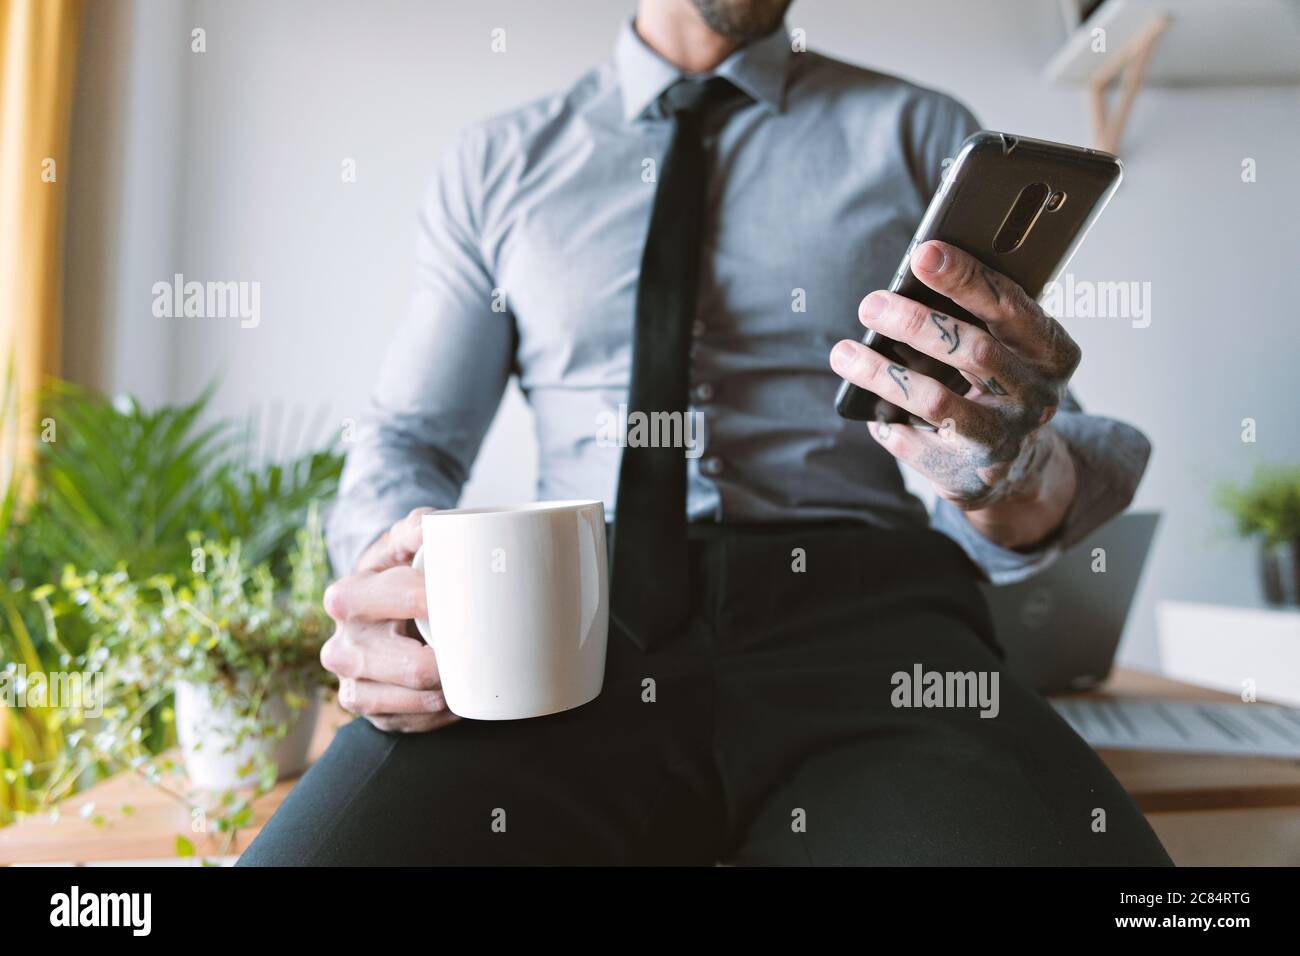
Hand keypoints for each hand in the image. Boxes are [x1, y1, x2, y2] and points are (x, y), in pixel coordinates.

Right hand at [319, 507, 458, 732]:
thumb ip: (420, 526)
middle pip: (414, 666)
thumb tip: (437, 528)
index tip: (478, 596)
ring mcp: (353, 686)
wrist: (377, 606)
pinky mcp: (371, 715)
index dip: (449, 597)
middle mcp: (341, 647)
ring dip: (454, 688)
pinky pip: (417, 723)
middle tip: (485, 643)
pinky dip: (444, 711)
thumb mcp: (403, 541)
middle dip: (456, 658)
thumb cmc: (399, 569)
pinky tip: (458, 693)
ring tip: (476, 669)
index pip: (406, 597)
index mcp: (346, 597)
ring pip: (418, 700)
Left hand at [829, 240, 1078, 549]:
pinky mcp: (969, 475)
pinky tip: (865, 403)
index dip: (965, 278)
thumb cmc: (1000, 384)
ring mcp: (1005, 439)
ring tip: (843, 353)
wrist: (1019, 466)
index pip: (1009, 306)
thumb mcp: (1006, 348)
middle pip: (972, 350)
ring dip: (881, 374)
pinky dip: (886, 421)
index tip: (923, 253)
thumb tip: (909, 282)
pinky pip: (914, 442)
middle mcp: (1037, 397)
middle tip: (871, 304)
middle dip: (915, 323)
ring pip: (936, 401)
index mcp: (1052, 353)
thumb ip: (975, 317)